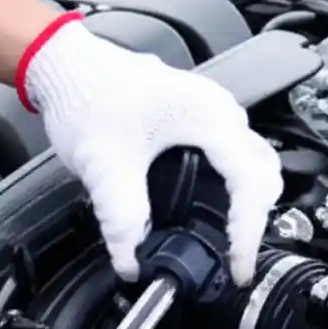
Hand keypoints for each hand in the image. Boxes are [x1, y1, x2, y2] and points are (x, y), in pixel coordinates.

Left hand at [19, 14, 282, 285]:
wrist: (64, 63)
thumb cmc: (85, 95)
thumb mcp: (102, 164)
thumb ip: (121, 218)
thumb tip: (132, 261)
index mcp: (207, 117)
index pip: (249, 183)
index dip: (247, 232)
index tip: (237, 266)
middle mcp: (219, 109)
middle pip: (263, 174)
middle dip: (254, 221)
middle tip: (235, 258)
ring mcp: (212, 108)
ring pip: (254, 162)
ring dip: (248, 203)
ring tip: (228, 240)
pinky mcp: (199, 113)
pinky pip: (235, 154)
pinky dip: (235, 186)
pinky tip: (214, 207)